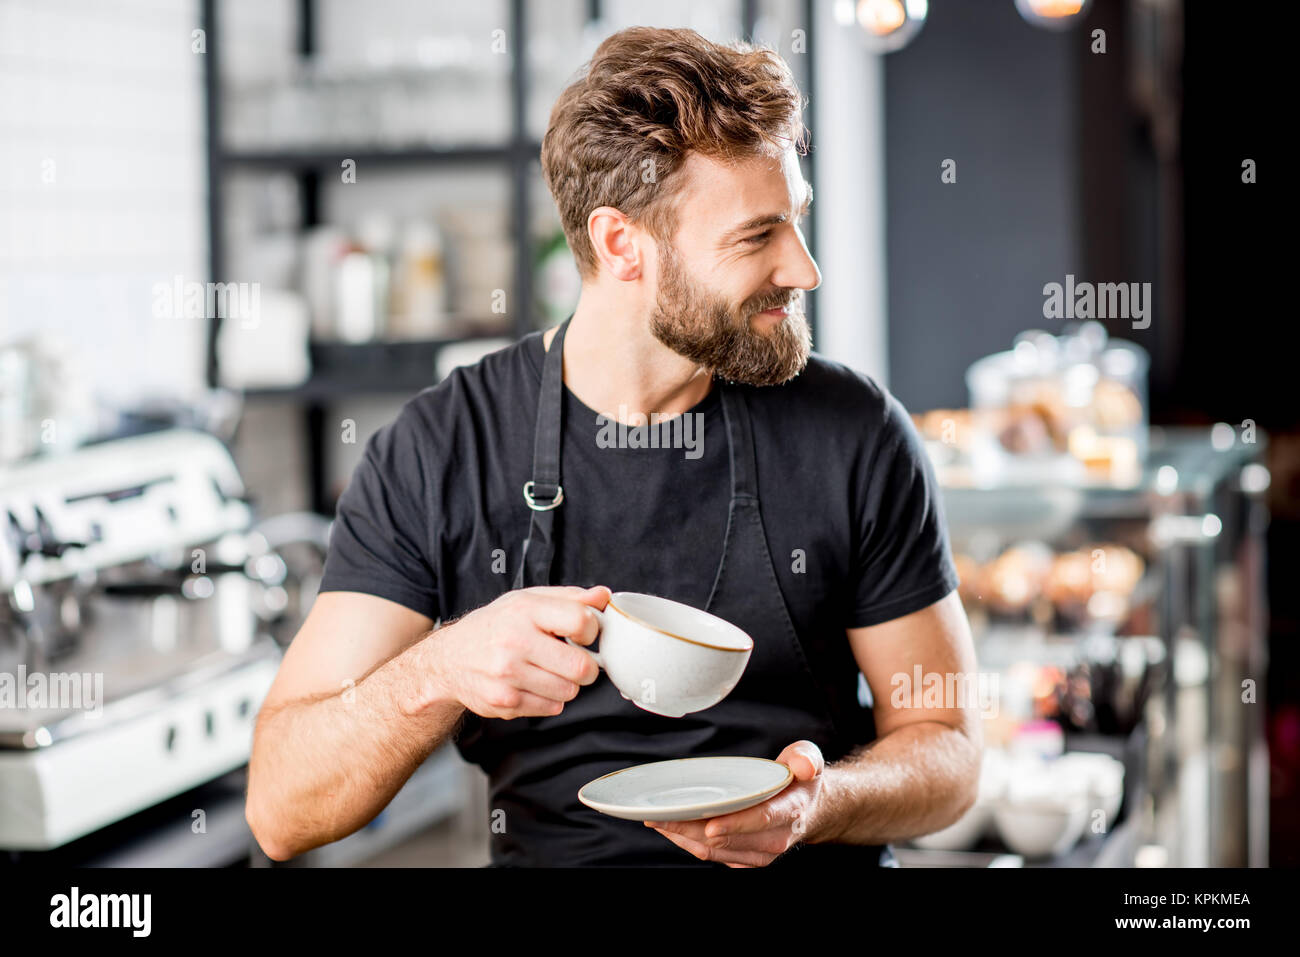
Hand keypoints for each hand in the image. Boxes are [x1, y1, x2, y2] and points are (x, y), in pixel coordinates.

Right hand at [420, 585, 608, 718]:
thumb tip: (604, 597)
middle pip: (582, 667)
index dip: (592, 630)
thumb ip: (569, 598)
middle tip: (574, 660)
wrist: (449, 659)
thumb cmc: (494, 626)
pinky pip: (552, 708)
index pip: (581, 621)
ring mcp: (508, 675)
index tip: (583, 635)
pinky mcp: (504, 702)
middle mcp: (514, 642)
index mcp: (525, 610)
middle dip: (586, 667)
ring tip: (548, 671)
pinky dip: (550, 700)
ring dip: (567, 684)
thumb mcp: (527, 601)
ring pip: (570, 691)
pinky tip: (532, 685)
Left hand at [646, 741, 827, 866]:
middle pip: (728, 839)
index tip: (709, 825)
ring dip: (683, 838)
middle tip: (660, 815)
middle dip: (691, 829)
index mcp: (790, 811)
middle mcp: (775, 838)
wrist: (809, 810)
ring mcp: (760, 853)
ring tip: (657, 820)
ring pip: (715, 851)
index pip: (761, 819)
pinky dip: (690, 844)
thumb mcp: (808, 759)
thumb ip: (806, 758)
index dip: (734, 824)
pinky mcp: (746, 858)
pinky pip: (714, 856)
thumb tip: (804, 765)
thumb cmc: (800, 781)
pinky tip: (671, 830)